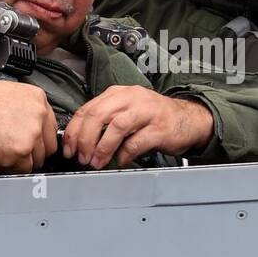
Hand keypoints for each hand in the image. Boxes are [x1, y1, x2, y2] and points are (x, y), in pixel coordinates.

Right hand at [0, 80, 57, 171]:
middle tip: (20, 149)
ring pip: (38, 158)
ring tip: (7, 152)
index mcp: (38, 99)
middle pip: (49, 144)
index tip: (35, 140)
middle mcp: (38, 117)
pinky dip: (13, 167)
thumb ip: (28, 107)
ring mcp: (31, 135)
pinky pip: (24, 168)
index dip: (41, 136)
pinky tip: (2, 157)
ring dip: (24, 159)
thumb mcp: (10, 92)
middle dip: (36, 150)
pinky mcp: (20, 152)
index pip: (51, 125)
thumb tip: (34, 119)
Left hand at [62, 86, 213, 168]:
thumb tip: (80, 143)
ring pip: (116, 126)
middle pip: (98, 115)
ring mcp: (147, 112)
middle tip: (81, 157)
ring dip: (102, 148)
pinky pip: (136, 142)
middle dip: (85, 139)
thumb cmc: (154, 118)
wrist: (189, 119)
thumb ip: (106, 122)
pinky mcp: (160, 128)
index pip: (88, 109)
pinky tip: (119, 162)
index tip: (69, 148)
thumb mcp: (127, 112)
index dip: (74, 130)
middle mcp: (132, 98)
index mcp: (119, 94)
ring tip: (96, 162)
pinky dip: (124, 155)